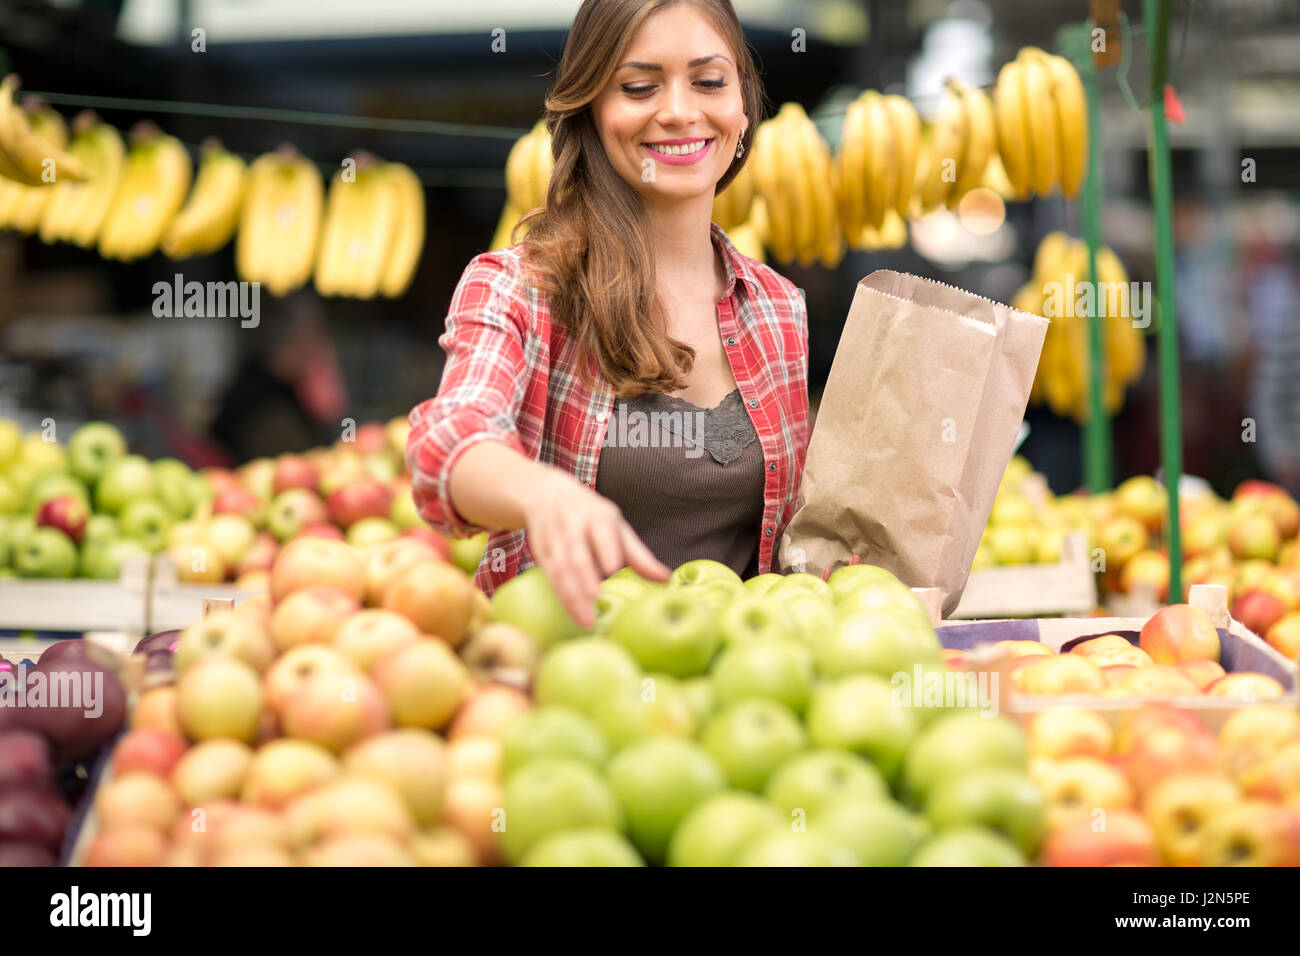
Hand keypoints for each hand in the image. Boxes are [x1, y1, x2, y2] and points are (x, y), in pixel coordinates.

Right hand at [522, 470, 670, 627]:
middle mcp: (572, 526)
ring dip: (572, 595)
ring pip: (560, 569)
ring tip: (587, 619)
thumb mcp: (616, 527)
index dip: (605, 548)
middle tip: (595, 600)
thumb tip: (666, 580)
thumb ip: (639, 556)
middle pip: (577, 554)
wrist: (546, 495)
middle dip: (584, 578)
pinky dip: (563, 598)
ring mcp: (554, 540)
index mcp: (596, 516)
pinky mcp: (542, 554)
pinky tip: (575, 615)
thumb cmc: (590, 515)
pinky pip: (551, 578)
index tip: (613, 567)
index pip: (600, 531)